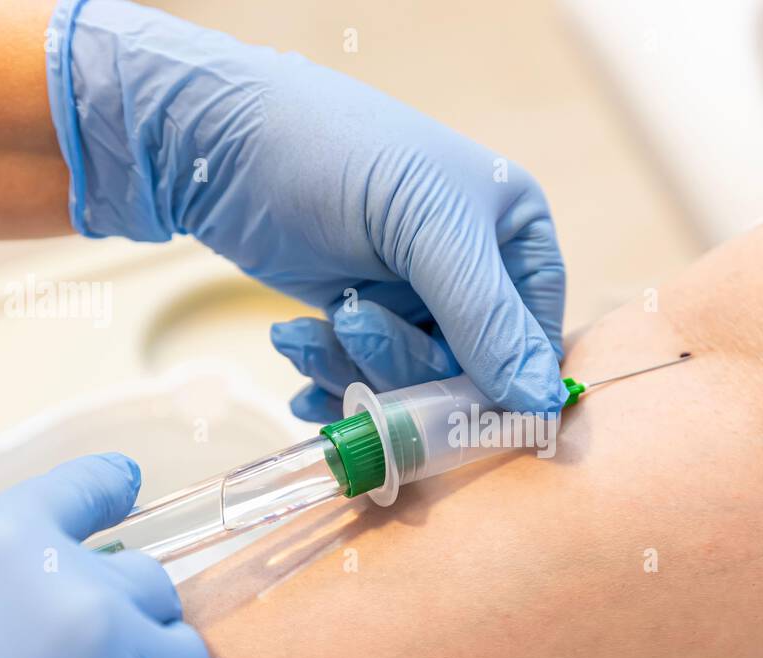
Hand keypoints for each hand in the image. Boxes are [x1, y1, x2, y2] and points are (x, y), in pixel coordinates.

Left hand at [45, 0, 565, 421]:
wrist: (218, 141)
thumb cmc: (335, 153)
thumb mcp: (427, 228)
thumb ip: (487, 319)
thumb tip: (543, 402)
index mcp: (515, 234)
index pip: (535, 339)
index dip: (499, 382)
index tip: (457, 411)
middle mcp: (474, 272)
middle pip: (467, 373)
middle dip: (403, 362)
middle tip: (351, 321)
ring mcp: (414, 300)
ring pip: (411, 384)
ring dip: (356, 366)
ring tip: (313, 323)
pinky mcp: (362, 320)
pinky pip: (366, 382)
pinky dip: (330, 377)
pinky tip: (296, 347)